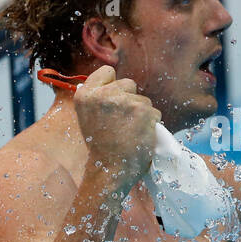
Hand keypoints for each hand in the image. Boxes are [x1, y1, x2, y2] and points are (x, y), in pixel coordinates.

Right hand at [74, 66, 158, 190]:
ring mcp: (125, 101)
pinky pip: (155, 112)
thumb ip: (98, 98)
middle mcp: (104, 94)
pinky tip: (141, 136)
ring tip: (131, 132)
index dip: (113, 84)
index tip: (113, 100)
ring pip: (144, 99)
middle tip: (122, 122)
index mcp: (85, 94)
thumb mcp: (88, 117)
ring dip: (142, 113)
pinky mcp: (144, 111)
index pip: (107, 71)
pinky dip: (152, 124)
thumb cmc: (102, 147)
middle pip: (129, 83)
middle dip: (130, 99)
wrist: (110, 170)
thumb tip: (112, 84)